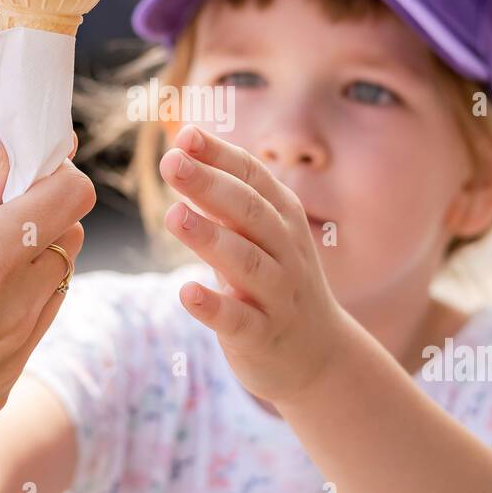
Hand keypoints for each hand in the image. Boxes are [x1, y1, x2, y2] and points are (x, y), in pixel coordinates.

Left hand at [159, 124, 349, 406]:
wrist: (320, 357)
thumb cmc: (276, 284)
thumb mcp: (259, 237)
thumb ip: (225, 202)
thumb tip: (183, 152)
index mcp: (284, 220)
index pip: (254, 178)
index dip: (221, 156)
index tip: (186, 135)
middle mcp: (286, 253)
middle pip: (250, 213)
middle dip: (210, 185)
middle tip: (171, 162)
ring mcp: (278, 296)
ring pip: (247, 263)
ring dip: (210, 237)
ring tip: (173, 215)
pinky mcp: (263, 337)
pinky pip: (239, 320)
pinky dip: (213, 306)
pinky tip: (186, 293)